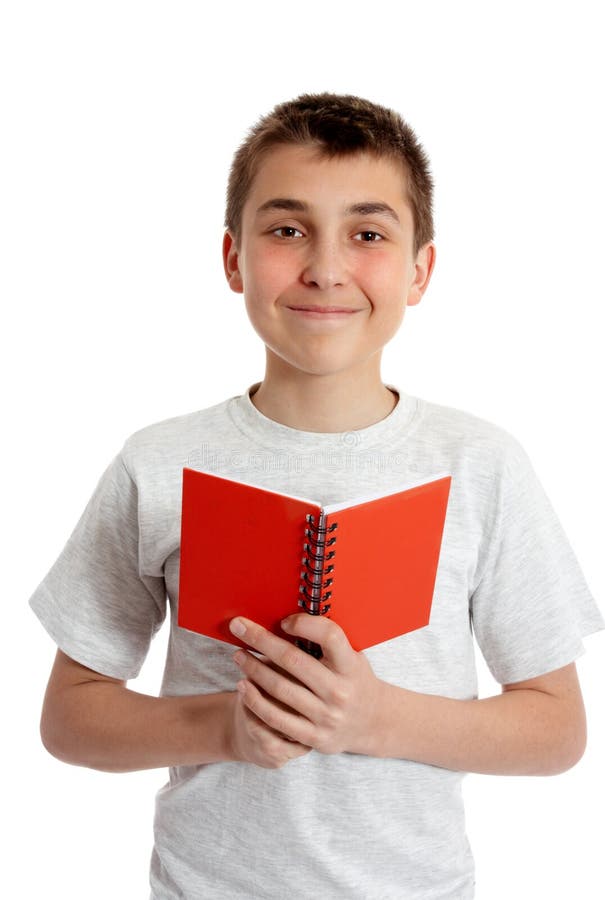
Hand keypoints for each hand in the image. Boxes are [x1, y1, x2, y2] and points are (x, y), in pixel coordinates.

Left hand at [229, 613, 387, 755]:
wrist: (373, 723)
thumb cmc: (354, 680)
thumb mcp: (351, 657)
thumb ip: (327, 643)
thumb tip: (287, 620)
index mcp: (351, 665)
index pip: (329, 636)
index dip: (304, 624)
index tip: (283, 621)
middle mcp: (340, 691)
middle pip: (293, 660)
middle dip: (261, 640)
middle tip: (239, 628)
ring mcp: (326, 716)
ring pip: (279, 689)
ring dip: (253, 669)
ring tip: (238, 656)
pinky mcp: (314, 737)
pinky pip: (276, 719)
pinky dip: (255, 701)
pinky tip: (243, 687)